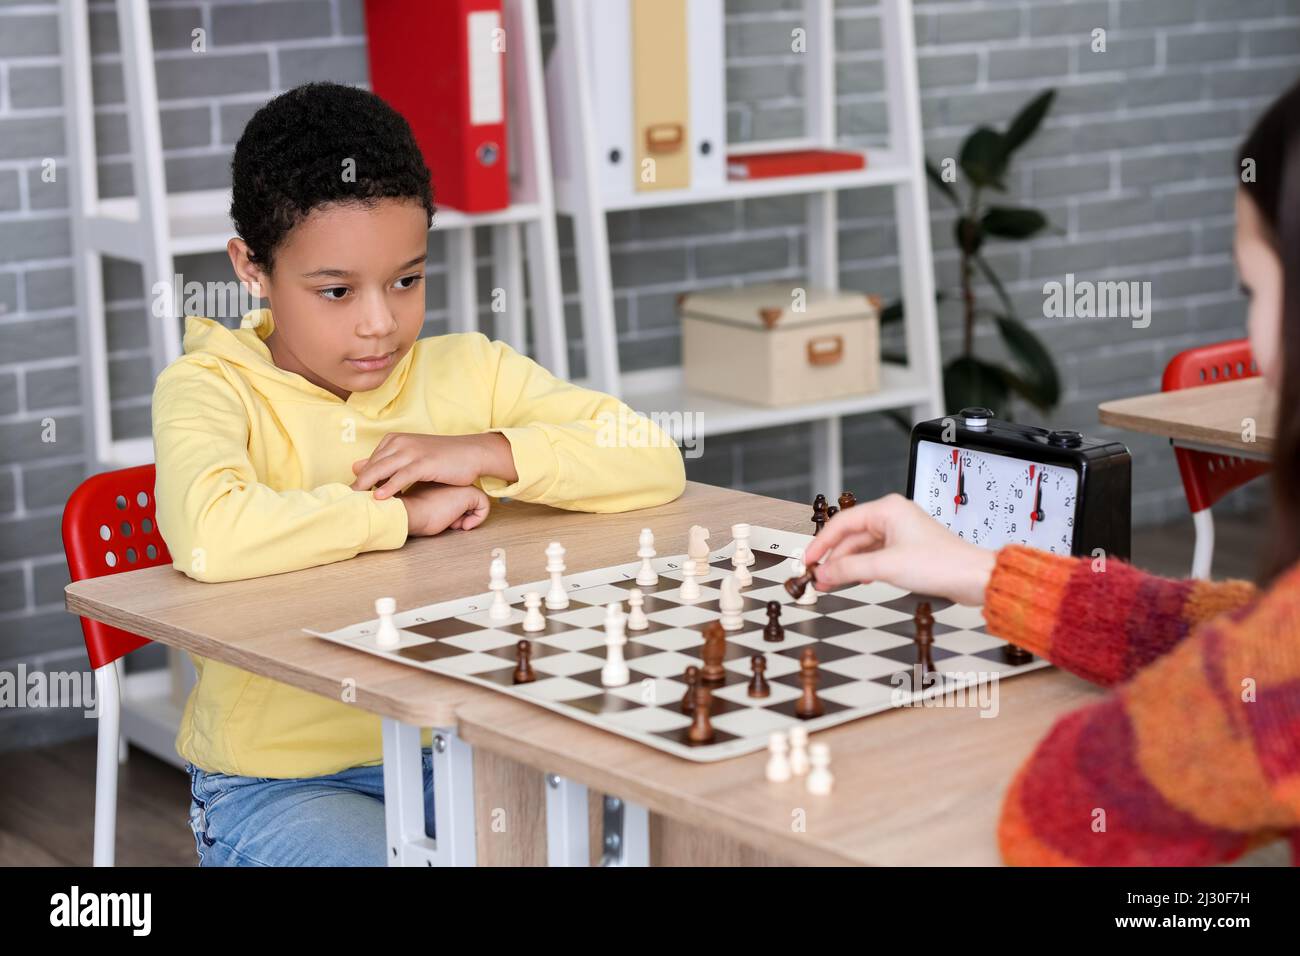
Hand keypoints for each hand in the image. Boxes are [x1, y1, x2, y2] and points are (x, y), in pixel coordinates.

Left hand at [350, 432, 516, 498]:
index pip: (370, 462)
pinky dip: (388, 486)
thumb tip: (356, 466)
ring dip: (366, 486)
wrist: (471, 453)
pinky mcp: (424, 462)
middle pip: (371, 466)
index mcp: (395, 440)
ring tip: (355, 502)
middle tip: (344, 502)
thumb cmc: (442, 458)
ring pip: (382, 470)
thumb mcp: (410, 457)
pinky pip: (401, 475)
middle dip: (357, 484)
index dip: (359, 480)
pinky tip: (378, 498)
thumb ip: (384, 461)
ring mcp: (412, 451)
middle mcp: (400, 443)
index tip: (349, 497)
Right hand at [397, 482, 490, 536]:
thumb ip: (430, 504)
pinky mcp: (469, 492)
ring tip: (454, 524)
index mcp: (437, 480)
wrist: (406, 512)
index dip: (451, 512)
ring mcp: (460, 484)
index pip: (453, 496)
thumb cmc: (408, 513)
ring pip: (475, 502)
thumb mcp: (419, 504)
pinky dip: (478, 519)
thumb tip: (439, 512)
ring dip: (467, 518)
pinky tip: (463, 526)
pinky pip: (484, 506)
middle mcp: (450, 479)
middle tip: (450, 524)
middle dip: (460, 515)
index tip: (441, 519)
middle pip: (465, 499)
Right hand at [802, 493, 996, 606]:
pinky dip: (863, 568)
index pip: (842, 523)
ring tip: (831, 583)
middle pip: (851, 536)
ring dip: (847, 565)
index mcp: (887, 509)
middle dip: (833, 558)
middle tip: (817, 577)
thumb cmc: (940, 563)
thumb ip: (849, 570)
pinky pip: (876, 555)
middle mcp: (893, 516)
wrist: (972, 577)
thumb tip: (823, 573)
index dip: (821, 543)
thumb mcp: (885, 567)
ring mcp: (901, 533)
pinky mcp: (908, 549)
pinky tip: (856, 580)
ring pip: (863, 547)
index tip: (808, 561)